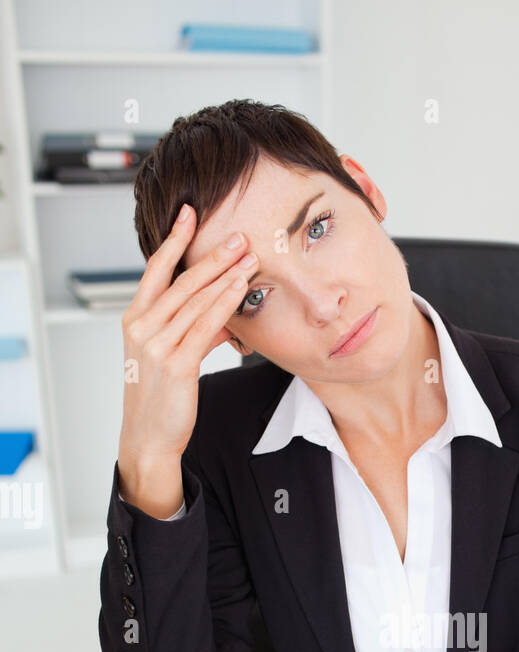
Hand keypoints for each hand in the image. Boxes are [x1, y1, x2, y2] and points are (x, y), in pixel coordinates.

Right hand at [119, 204, 258, 468]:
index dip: (173, 239)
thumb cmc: (160, 398)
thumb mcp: (170, 357)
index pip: (155, 270)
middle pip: (182, 282)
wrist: (148, 438)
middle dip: (213, 256)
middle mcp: (142, 328)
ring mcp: (157, 345)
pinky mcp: (176, 364)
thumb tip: (222, 320)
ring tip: (249, 258)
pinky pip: (205, 326)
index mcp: (135, 320)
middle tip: (239, 236)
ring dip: (225, 276)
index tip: (189, 213)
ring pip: (196, 301)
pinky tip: (241, 289)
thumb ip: (192, 332)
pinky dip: (225, 304)